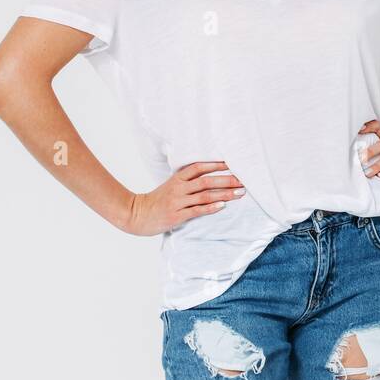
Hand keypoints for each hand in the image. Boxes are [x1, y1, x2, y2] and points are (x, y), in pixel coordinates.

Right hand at [121, 161, 244, 235]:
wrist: (136, 214)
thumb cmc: (158, 199)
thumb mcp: (171, 184)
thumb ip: (187, 179)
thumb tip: (210, 173)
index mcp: (177, 178)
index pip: (199, 167)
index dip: (216, 164)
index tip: (233, 163)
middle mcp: (178, 188)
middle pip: (206, 181)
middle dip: (226, 180)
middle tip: (243, 180)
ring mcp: (177, 202)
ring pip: (204, 196)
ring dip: (224, 194)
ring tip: (239, 193)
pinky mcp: (176, 216)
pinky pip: (196, 211)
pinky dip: (210, 207)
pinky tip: (222, 206)